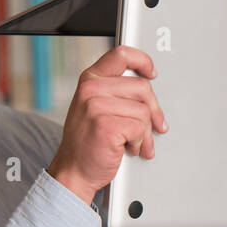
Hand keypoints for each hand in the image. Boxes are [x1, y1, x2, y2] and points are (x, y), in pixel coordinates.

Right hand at [47, 45, 168, 205]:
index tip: (151, 73)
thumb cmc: (86, 143)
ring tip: (134, 142)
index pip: (121, 55)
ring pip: (144, 111)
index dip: (143, 61)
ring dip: (145, 132)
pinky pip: (140, 128)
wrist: (73, 171)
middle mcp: (91, 89)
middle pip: (142, 87)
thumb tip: (145, 91)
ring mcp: (96, 106)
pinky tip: (128, 147)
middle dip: (153, 110)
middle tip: (153, 125)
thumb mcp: (93, 108)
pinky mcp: (106, 125)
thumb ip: (114, 93)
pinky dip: (140, 142)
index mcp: (90, 80)